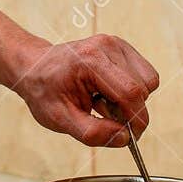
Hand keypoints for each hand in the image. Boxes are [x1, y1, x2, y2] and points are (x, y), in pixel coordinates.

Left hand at [11, 33, 160, 147]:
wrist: (34, 67)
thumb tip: (124, 138)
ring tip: (104, 102)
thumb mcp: (60, 119)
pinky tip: (108, 92)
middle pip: (143, 87)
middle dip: (131, 111)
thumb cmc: (44, 91)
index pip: (130, 92)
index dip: (136, 120)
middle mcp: (107, 46)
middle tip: (106, 118)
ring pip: (148, 80)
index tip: (130, 138)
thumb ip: (93, 133)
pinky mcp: (121, 46)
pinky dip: (132, 89)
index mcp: (90, 61)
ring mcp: (116, 43)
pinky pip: (144, 73)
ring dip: (132, 99)